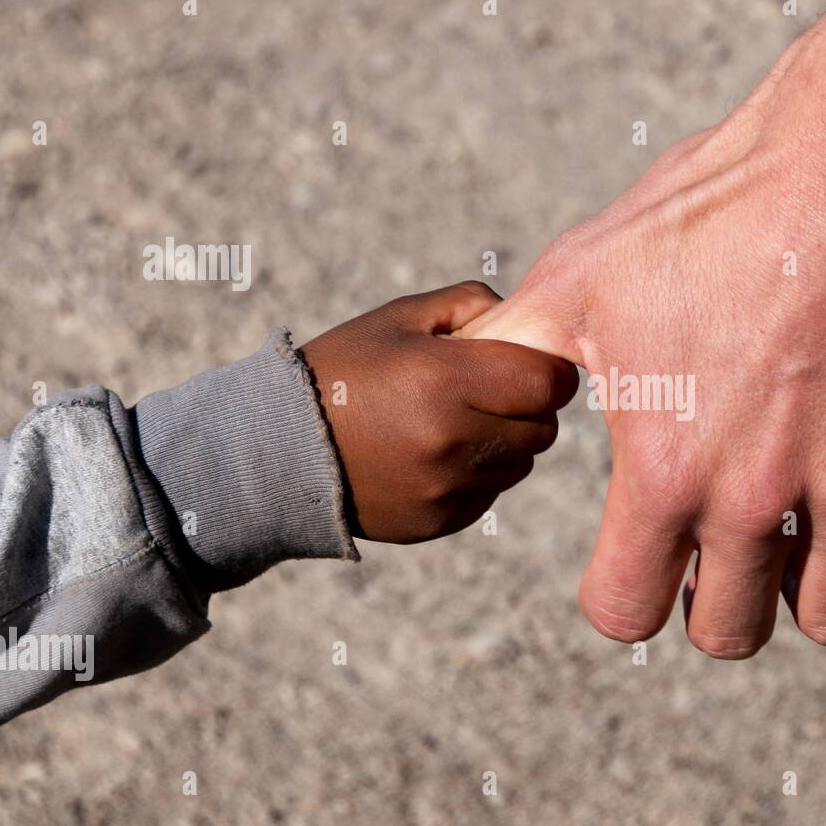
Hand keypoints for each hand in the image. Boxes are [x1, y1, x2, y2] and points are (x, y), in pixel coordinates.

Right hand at [300, 282, 577, 542]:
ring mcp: (445, 487)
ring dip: (505, 442)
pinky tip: (432, 456)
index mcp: (443, 379)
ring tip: (453, 423)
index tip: (526, 364)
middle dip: (527, 407)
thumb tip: (531, 320)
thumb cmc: (345, 370)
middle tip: (488, 392)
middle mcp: (450, 439)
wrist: (277, 449)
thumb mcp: (401, 318)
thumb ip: (472, 304)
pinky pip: (490, 493)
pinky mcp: (440, 521)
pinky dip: (476, 474)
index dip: (546, 370)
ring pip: (521, 463)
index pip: (548, 383)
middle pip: (544, 427)